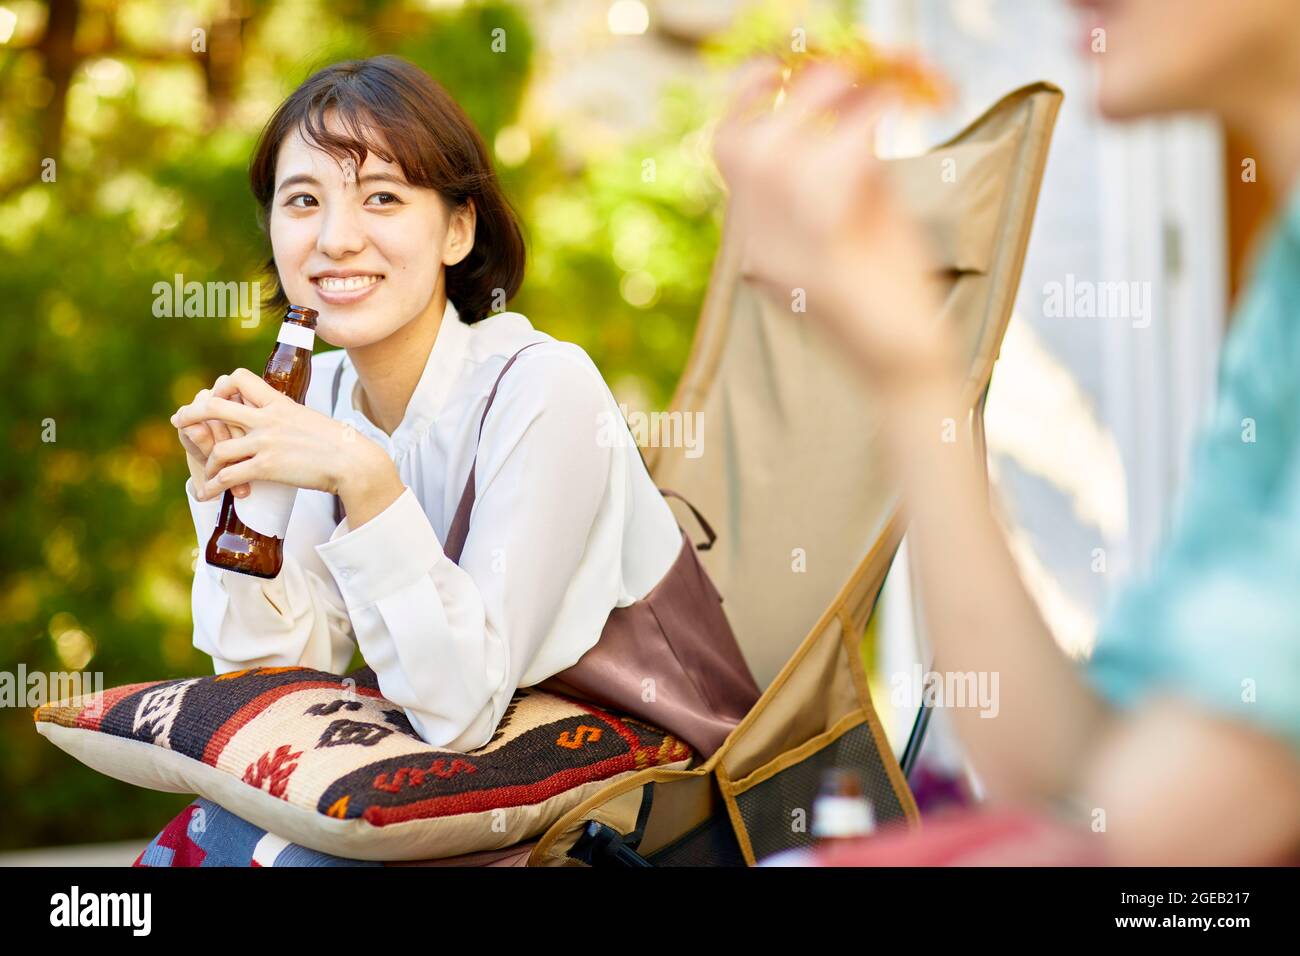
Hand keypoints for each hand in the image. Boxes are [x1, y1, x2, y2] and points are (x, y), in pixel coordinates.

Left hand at [172, 367, 386, 501]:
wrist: (352, 461)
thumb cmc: (338, 443)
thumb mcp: (310, 419)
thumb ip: (289, 418)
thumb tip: (285, 422)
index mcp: (278, 403)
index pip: (240, 378)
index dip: (222, 386)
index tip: (216, 397)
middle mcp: (267, 419)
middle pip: (215, 407)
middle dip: (192, 414)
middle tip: (181, 421)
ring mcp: (265, 443)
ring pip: (218, 448)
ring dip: (207, 463)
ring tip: (206, 474)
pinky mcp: (266, 467)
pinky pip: (227, 476)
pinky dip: (212, 487)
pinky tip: (206, 493)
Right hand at [712, 56, 956, 386]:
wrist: (906, 371)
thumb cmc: (892, 294)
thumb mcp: (864, 219)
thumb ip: (848, 166)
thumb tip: (858, 101)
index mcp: (760, 235)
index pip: (729, 150)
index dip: (746, 98)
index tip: (779, 64)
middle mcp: (760, 247)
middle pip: (742, 146)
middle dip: (792, 90)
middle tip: (845, 70)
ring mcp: (786, 261)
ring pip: (779, 153)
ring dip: (833, 100)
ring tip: (884, 89)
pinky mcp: (826, 266)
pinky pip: (832, 175)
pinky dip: (867, 124)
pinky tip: (904, 113)